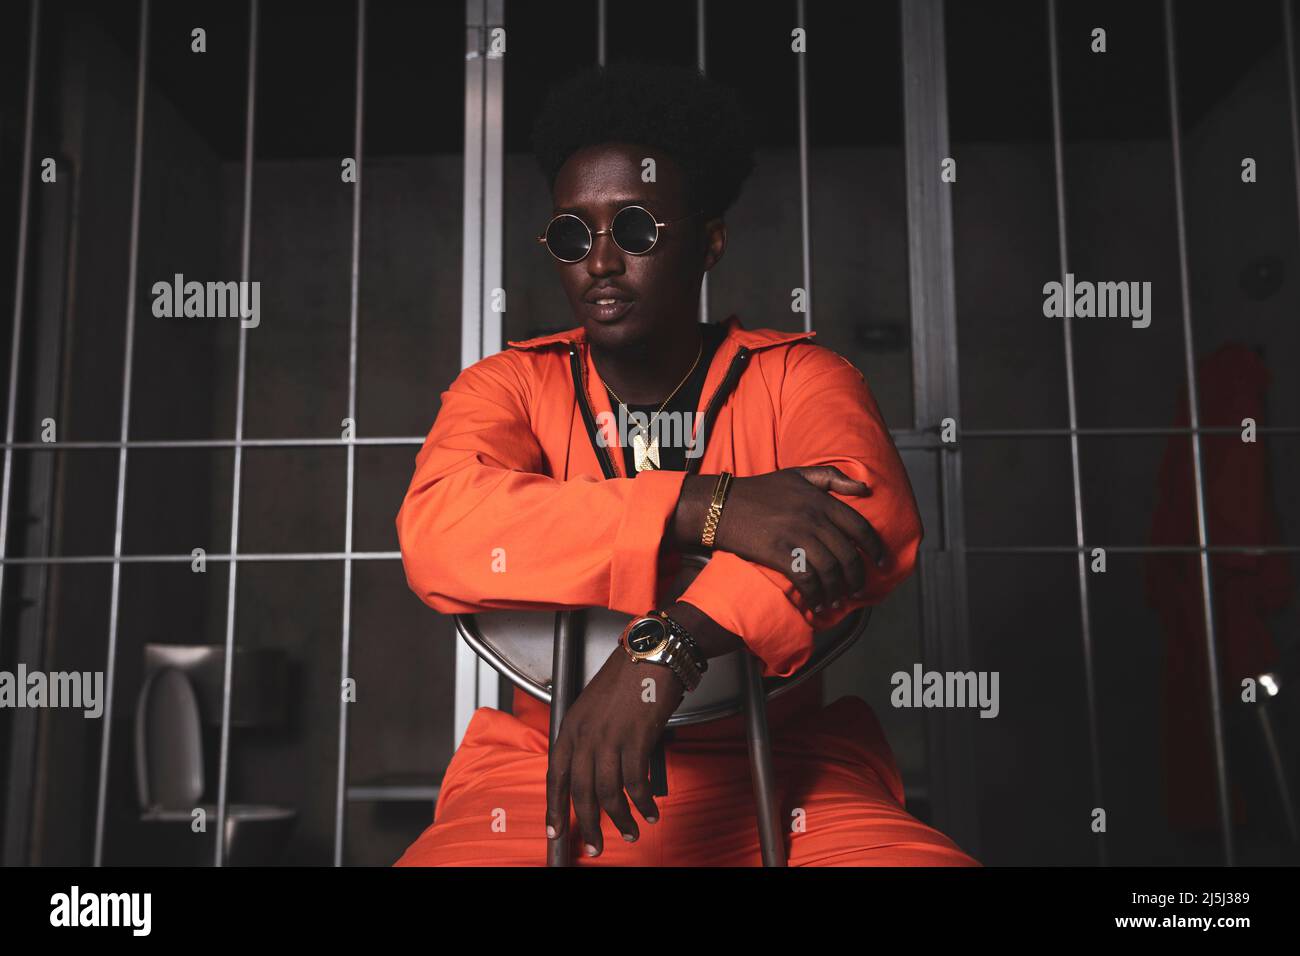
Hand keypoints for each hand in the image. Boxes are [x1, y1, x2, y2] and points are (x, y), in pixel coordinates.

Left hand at [546, 644, 682, 856]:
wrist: (652, 654)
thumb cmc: (628, 675)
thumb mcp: (594, 705)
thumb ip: (589, 737)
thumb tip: (596, 770)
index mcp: (571, 725)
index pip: (554, 775)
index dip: (554, 807)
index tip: (555, 830)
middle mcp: (585, 734)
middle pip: (580, 792)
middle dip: (588, 824)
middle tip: (594, 846)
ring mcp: (610, 738)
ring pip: (608, 793)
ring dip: (620, 820)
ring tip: (630, 833)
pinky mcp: (636, 739)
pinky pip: (636, 783)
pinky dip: (644, 803)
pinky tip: (651, 811)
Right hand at [673, 466, 885, 612]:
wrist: (722, 506)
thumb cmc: (759, 490)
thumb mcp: (797, 475)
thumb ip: (831, 478)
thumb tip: (864, 488)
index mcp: (821, 499)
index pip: (860, 527)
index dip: (876, 548)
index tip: (882, 562)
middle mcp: (813, 518)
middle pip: (847, 555)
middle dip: (857, 577)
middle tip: (858, 589)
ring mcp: (797, 536)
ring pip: (830, 571)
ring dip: (838, 590)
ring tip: (838, 600)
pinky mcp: (780, 554)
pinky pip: (807, 580)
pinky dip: (816, 595)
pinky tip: (817, 603)